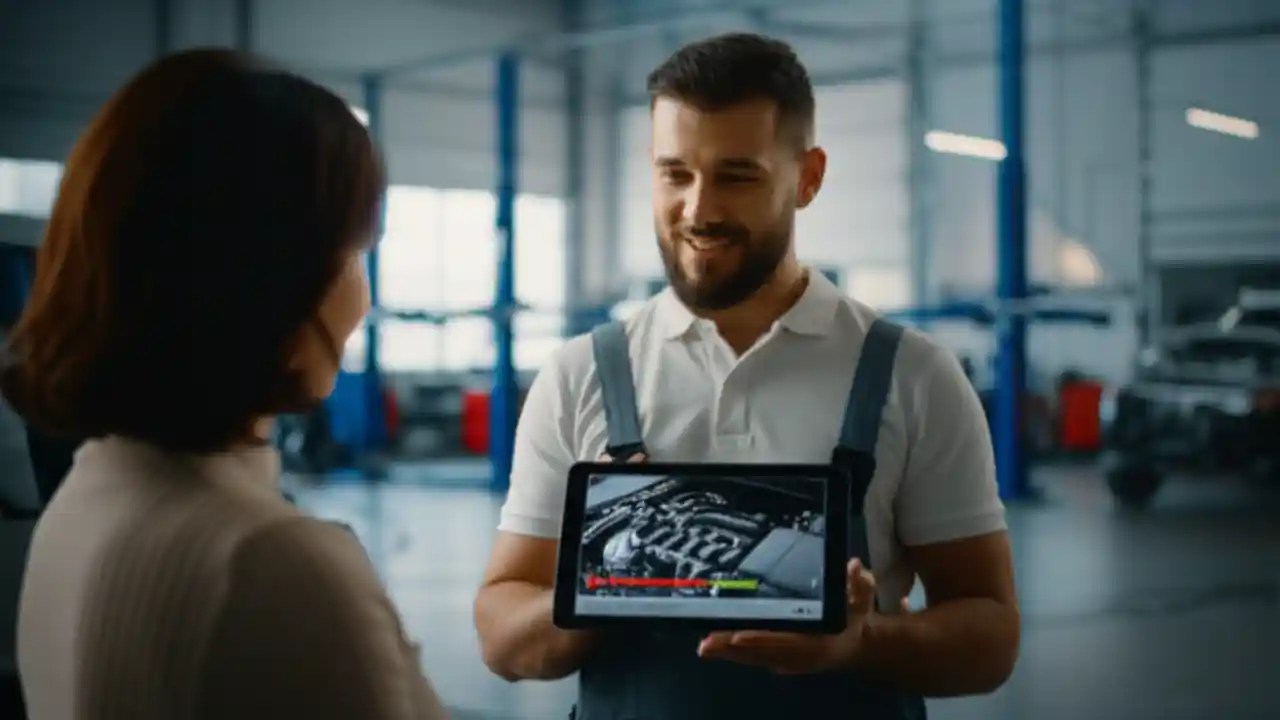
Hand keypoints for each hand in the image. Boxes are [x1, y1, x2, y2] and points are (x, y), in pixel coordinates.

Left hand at [697, 558, 906, 674]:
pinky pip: (754, 659)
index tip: (738, 636)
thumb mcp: (863, 595)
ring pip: (754, 658)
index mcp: (819, 642)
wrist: (860, 644)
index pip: (786, 640)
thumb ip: (859, 581)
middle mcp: (801, 656)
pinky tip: (714, 648)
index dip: (762, 639)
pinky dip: (734, 655)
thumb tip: (853, 566)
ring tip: (704, 646)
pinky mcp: (779, 661)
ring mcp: (789, 662)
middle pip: (762, 652)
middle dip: (734, 647)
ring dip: (728, 653)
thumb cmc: (856, 615)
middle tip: (706, 643)